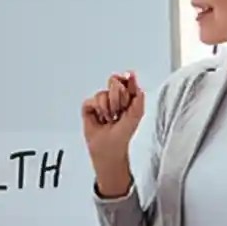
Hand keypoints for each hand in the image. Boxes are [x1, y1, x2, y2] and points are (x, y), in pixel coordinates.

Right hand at [82, 72, 144, 197]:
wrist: (109, 147)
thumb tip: (132, 78)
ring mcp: (101, 102)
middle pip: (114, 82)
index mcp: (127, 97)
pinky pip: (91, 101)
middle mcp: (113, 97)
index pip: (126, 80)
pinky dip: (97, 110)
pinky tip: (100, 119)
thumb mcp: (137, 113)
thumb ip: (138, 95)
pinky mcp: (89, 108)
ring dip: (108, 108)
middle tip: (119, 111)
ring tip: (110, 118)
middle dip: (118, 98)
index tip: (128, 85)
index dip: (127, 82)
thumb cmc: (123, 134)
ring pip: (102, 93)